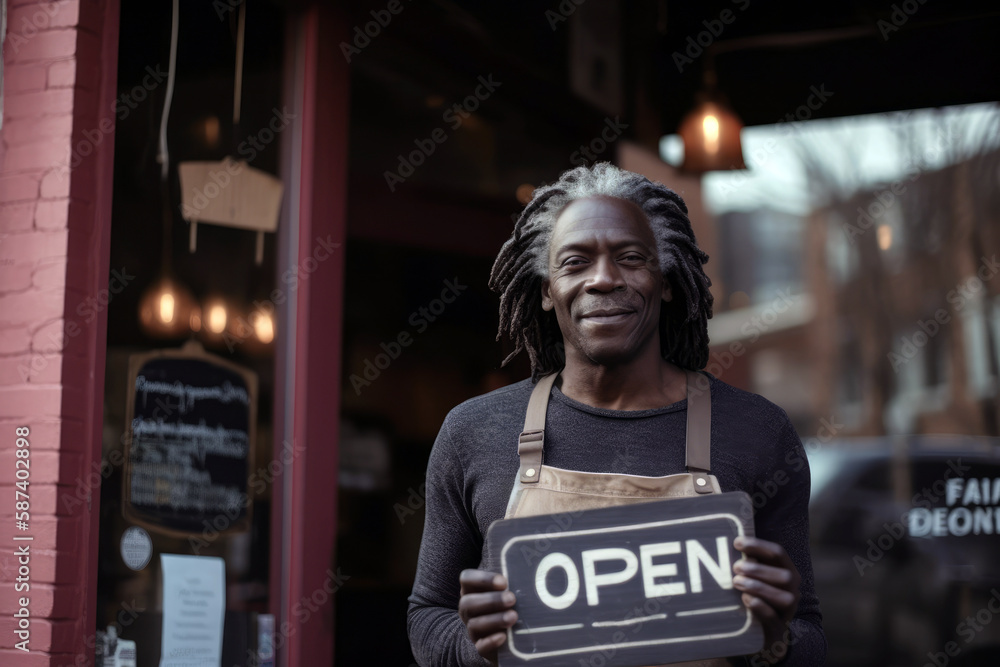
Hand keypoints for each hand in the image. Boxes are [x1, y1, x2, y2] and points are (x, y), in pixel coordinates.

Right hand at [458, 569, 517, 664]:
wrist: (504, 639)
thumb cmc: (506, 607)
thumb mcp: (505, 593)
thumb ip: (509, 584)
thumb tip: (529, 571)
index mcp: (471, 591)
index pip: (466, 579)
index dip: (482, 579)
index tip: (503, 582)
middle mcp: (468, 610)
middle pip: (468, 602)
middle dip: (491, 600)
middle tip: (512, 598)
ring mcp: (472, 629)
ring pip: (474, 624)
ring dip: (494, 619)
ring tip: (513, 617)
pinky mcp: (480, 647)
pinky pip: (480, 646)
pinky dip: (491, 641)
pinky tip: (503, 637)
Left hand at [732, 536, 800, 663]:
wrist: (762, 631)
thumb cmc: (754, 594)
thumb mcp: (753, 575)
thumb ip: (747, 560)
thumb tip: (729, 541)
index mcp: (787, 571)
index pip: (778, 553)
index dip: (758, 545)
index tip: (736, 542)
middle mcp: (793, 591)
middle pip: (785, 576)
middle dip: (758, 569)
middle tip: (735, 567)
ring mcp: (788, 612)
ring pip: (784, 598)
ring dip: (759, 587)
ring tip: (737, 582)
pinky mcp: (778, 630)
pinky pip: (774, 618)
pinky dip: (760, 607)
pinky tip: (746, 598)